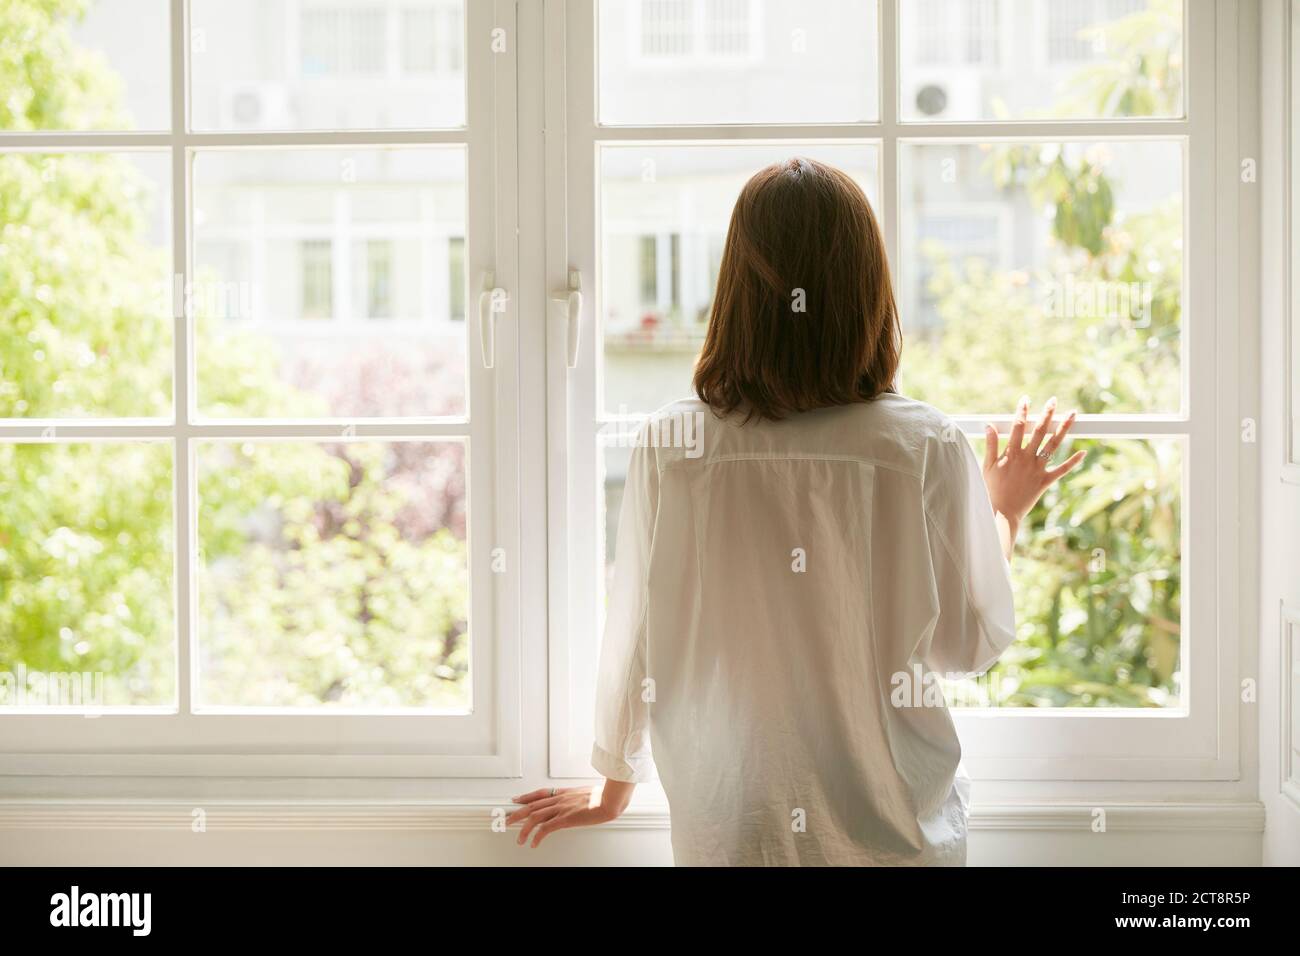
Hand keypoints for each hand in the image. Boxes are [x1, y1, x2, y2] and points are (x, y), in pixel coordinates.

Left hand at [507, 780, 633, 847]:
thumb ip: (577, 798)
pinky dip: (537, 836)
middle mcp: (560, 799)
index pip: (540, 793)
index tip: (516, 800)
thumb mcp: (586, 794)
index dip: (526, 797)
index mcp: (564, 793)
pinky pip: (546, 828)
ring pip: (535, 817)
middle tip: (507, 820)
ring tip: (519, 839)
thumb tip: (576, 802)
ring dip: (524, 829)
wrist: (609, 799)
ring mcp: (561, 808)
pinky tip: (534, 843)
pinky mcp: (566, 818)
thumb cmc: (603, 797)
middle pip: (532, 805)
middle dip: (517, 813)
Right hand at [982, 396, 1085, 532]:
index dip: (1022, 411)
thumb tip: (990, 426)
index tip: (1026, 399)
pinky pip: (1061, 470)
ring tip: (1073, 414)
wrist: (1002, 512)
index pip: (1018, 427)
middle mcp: (1027, 459)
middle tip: (1053, 400)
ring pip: (1053, 445)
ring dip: (1064, 428)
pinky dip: (1073, 461)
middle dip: (1046, 414)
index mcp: (1012, 454)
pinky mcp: (1045, 481)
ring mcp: (1037, 469)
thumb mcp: (987, 466)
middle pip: (1039, 431)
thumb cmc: (992, 489)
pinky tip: (1083, 452)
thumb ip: (990, 445)